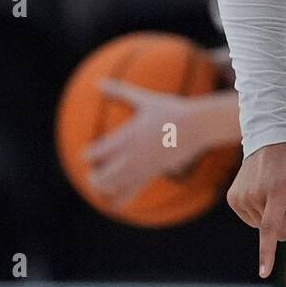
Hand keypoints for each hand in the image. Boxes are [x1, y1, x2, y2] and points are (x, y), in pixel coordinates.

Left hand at [84, 79, 214, 208]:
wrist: (196, 126)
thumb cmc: (171, 110)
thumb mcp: (144, 100)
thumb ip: (120, 92)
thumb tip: (97, 81)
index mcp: (126, 136)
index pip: (96, 153)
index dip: (89, 156)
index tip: (90, 154)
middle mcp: (131, 155)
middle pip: (101, 175)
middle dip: (93, 178)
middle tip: (93, 176)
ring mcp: (142, 167)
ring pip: (114, 187)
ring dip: (103, 190)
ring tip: (102, 189)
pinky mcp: (153, 175)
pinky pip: (131, 193)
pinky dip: (120, 201)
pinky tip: (114, 205)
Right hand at [227, 142, 285, 278]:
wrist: (268, 139)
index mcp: (277, 191)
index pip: (271, 227)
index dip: (268, 251)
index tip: (264, 272)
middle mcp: (255, 195)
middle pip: (275, 230)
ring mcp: (241, 197)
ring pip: (262, 227)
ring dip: (274, 216)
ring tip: (279, 192)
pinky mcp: (233, 198)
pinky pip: (250, 219)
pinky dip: (261, 212)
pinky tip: (267, 192)